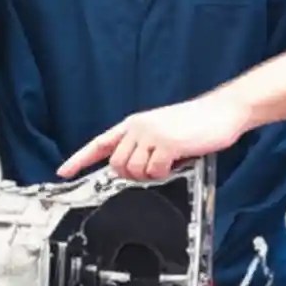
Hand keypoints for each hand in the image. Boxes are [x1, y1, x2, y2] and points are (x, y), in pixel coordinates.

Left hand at [57, 94, 250, 179]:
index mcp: (134, 123)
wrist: (222, 110)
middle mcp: (138, 127)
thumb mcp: (163, 129)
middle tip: (154, 169)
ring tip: (169, 161)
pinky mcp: (166, 143)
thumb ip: (144, 144)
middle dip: (132, 175)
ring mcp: (150, 134)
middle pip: (117, 165)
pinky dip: (165, 172)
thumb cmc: (197, 122)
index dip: (79, 159)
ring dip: (151, 174)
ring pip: (133, 171)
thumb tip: (132, 167)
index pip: (99, 143)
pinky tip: (177, 160)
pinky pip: (154, 171)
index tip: (63, 171)